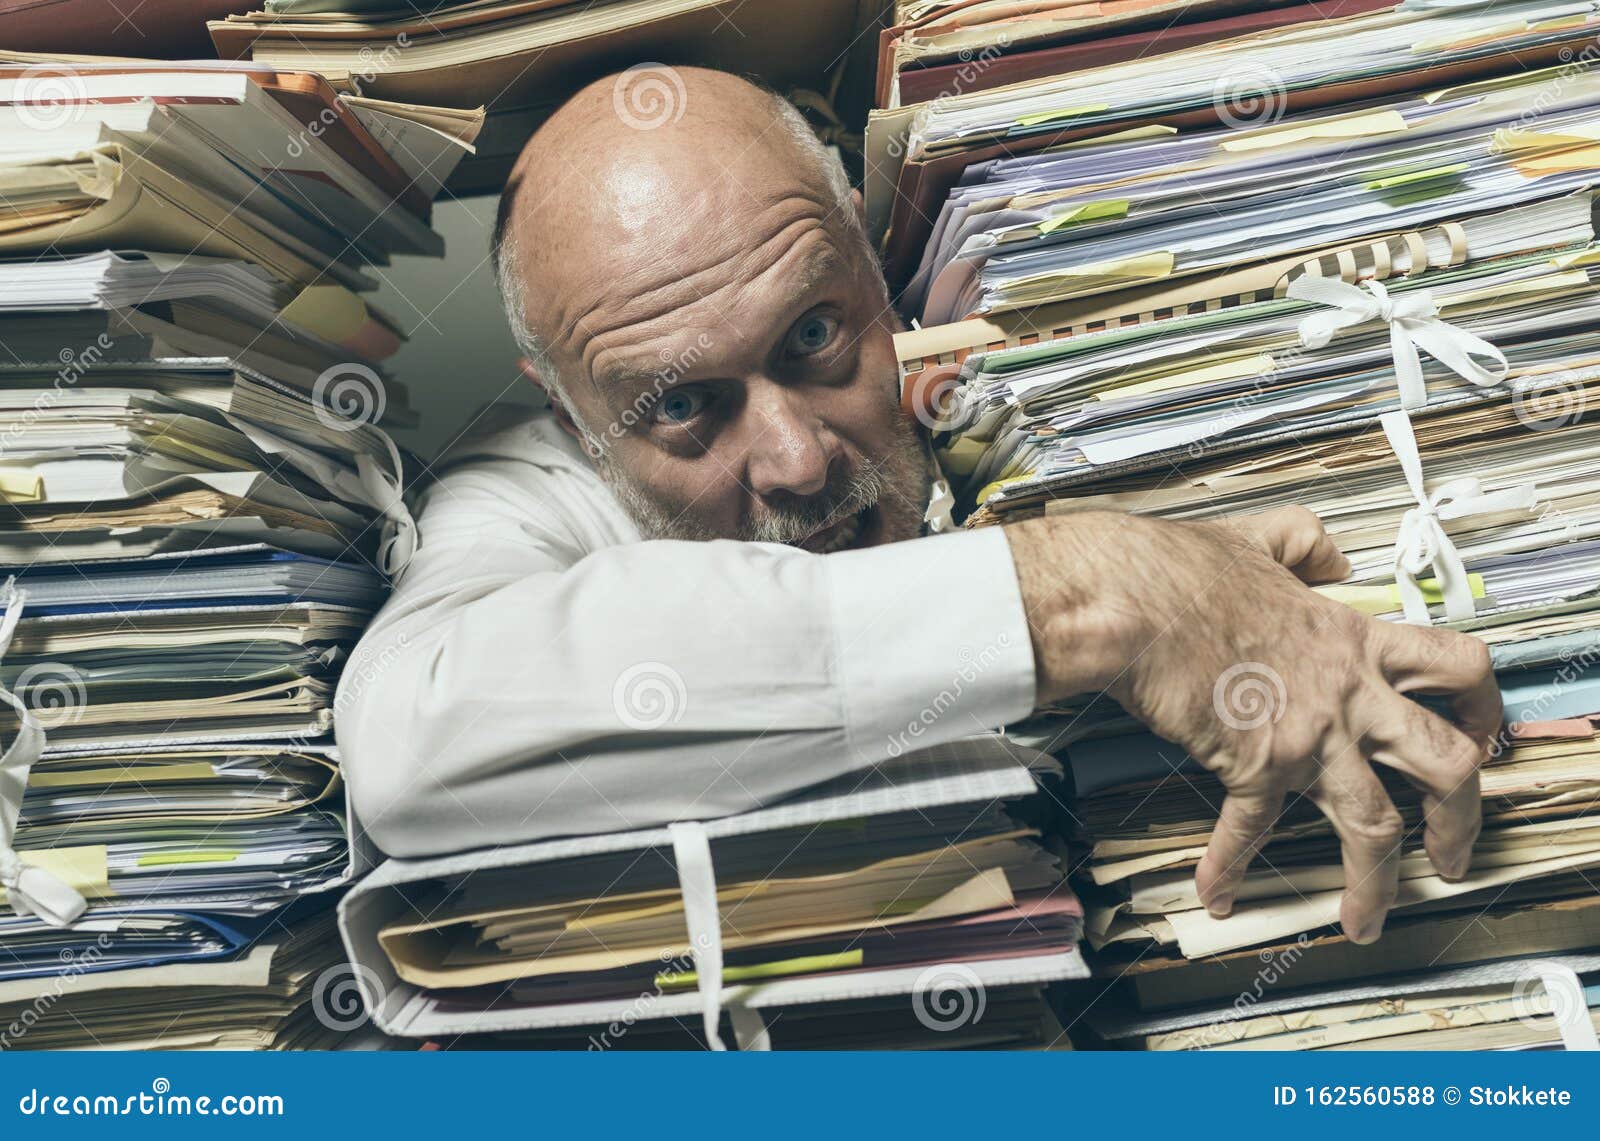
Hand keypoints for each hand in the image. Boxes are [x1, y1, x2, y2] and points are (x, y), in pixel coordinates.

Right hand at [1007, 506, 1500, 943]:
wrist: (1131, 604)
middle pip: (1447, 764)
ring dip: (1376, 884)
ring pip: (1373, 823)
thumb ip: (1306, 544)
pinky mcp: (1251, 764)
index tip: (1479, 736)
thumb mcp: (1262, 536)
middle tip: (1452, 851)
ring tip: (1368, 921)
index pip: (1459, 667)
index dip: (1481, 706)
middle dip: (1462, 819)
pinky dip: (1227, 867)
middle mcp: (1346, 694)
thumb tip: (1327, 557)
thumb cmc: (1182, 572)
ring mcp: (1305, 735)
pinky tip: (1216, 890)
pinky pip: (1248, 831)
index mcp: (1354, 640)